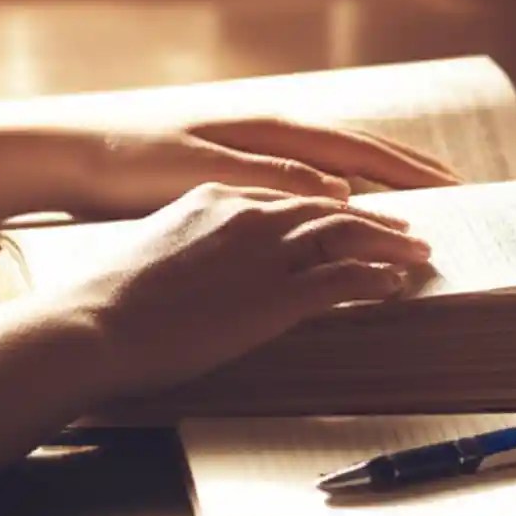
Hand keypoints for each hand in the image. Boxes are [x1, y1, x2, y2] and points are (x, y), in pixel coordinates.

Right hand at [39, 182, 430, 396]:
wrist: (97, 322)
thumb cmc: (113, 297)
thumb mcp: (160, 249)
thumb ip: (196, 243)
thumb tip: (211, 264)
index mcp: (216, 196)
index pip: (288, 192)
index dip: (329, 202)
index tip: (353, 210)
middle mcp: (248, 214)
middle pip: (328, 205)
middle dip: (374, 216)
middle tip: (408, 225)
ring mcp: (266, 252)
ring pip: (347, 236)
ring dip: (389, 242)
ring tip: (418, 251)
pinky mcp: (276, 296)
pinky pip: (343, 280)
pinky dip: (376, 279)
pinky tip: (395, 285)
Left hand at [73, 118, 460, 217]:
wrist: (81, 155)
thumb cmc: (137, 160)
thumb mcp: (206, 172)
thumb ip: (273, 180)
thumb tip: (341, 192)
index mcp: (272, 133)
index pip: (360, 151)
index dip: (409, 172)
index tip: (454, 188)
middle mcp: (273, 136)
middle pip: (359, 153)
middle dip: (409, 172)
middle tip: (459, 192)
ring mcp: (259, 150)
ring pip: (338, 166)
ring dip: (380, 182)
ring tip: (417, 201)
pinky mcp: (241, 170)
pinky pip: (309, 181)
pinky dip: (341, 192)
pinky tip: (347, 209)